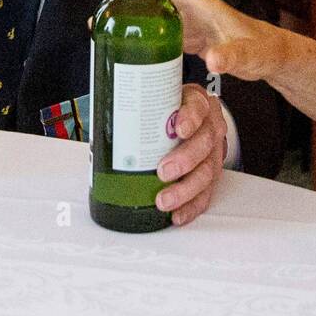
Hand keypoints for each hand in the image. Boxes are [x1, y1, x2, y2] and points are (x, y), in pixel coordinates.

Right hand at [92, 0, 281, 82]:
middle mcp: (196, 14)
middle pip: (157, 3)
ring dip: (136, 24)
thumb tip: (212, 59)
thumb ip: (234, 55)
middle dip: (129, 5)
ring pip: (159, 21)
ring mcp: (195, 28)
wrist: (275, 59)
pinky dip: (150, 42)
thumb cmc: (266, 50)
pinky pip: (167, 38)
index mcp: (205, 8)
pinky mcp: (196, 42)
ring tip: (107, 32)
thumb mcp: (250, 55)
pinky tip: (135, 52)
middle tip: (100, 15)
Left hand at [156, 82, 224, 225]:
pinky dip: (192, 205)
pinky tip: (178, 213)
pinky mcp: (210, 175)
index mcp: (197, 104)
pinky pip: (206, 192)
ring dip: (186, 189)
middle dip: (185, 159)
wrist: (194, 120)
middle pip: (205, 142)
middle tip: (164, 171)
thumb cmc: (172, 111)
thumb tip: (102, 124)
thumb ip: (142, 109)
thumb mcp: (161, 101)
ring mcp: (213, 153)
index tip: (179, 128)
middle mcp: (209, 128)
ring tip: (165, 199)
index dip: (191, 118)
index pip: (198, 107)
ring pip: (207, 171)